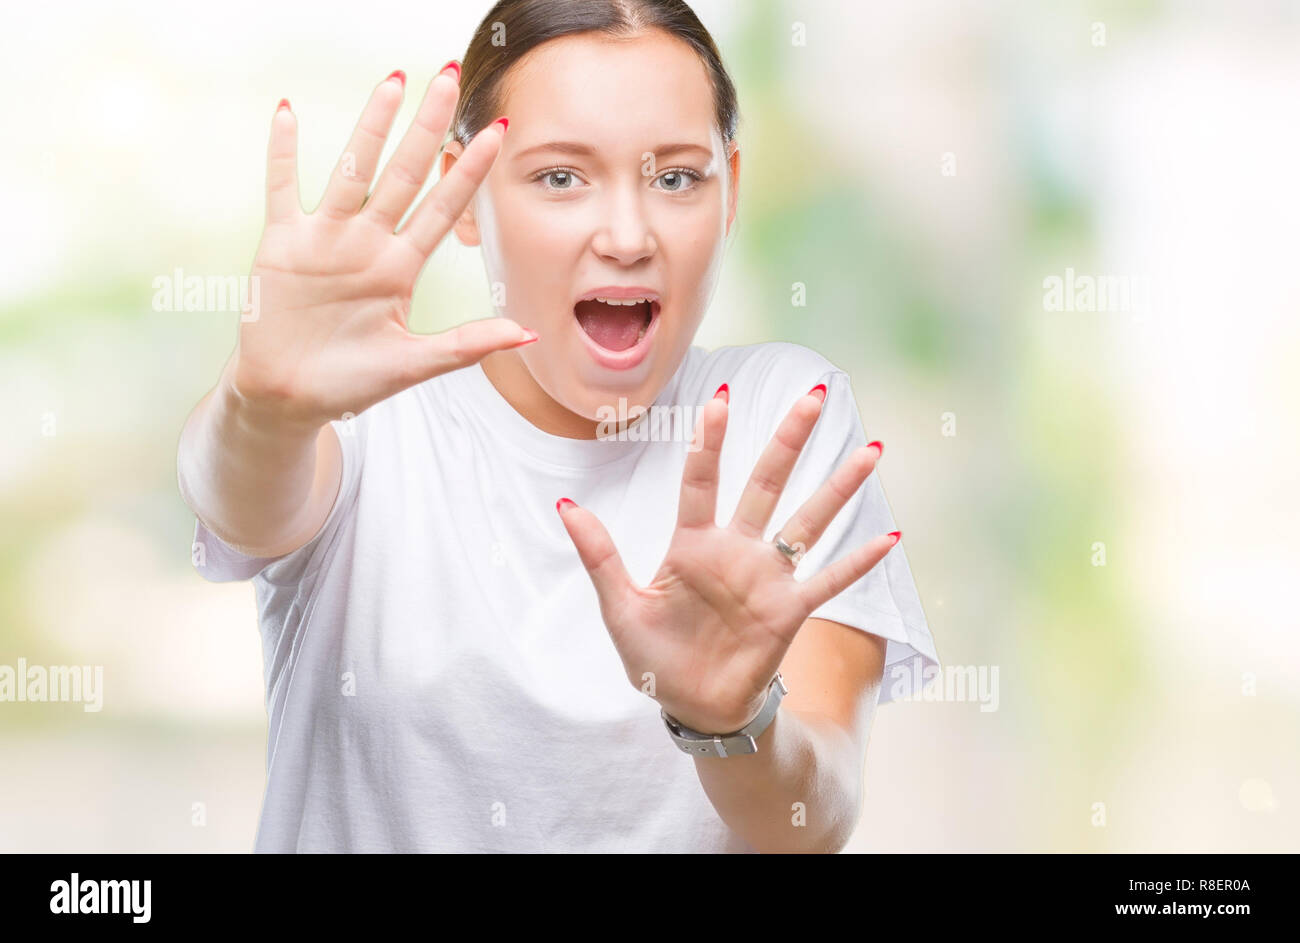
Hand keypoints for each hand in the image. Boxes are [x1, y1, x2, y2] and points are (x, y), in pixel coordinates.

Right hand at [229, 67, 533, 429]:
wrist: (289, 398)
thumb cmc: (352, 382)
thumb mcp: (414, 365)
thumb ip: (466, 345)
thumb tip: (525, 333)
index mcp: (402, 268)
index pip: (445, 209)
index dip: (470, 172)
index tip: (499, 133)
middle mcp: (369, 244)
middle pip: (404, 174)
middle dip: (428, 128)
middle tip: (448, 77)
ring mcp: (326, 240)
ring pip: (353, 171)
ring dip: (372, 126)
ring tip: (394, 81)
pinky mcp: (283, 245)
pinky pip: (283, 189)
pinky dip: (283, 153)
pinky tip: (289, 112)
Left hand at [555, 382, 897, 734]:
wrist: (691, 706)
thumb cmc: (653, 655)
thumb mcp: (619, 608)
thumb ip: (599, 557)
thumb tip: (565, 507)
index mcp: (692, 545)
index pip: (702, 480)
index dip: (711, 440)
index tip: (722, 394)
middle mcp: (736, 551)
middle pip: (767, 483)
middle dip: (790, 440)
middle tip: (814, 394)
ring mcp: (767, 579)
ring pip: (808, 522)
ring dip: (838, 488)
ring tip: (870, 450)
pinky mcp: (790, 612)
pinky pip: (829, 581)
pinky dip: (857, 563)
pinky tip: (889, 537)